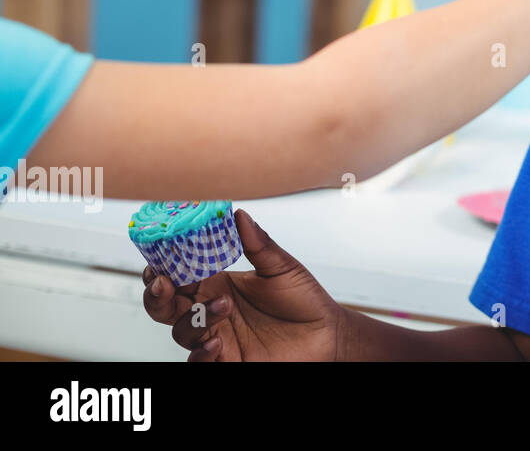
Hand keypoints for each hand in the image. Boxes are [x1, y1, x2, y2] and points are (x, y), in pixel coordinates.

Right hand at [142, 210, 345, 361]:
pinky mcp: (227, 360)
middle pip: (166, 305)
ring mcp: (217, 336)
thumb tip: (239, 215)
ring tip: (224, 305)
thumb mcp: (282, 268)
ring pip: (182, 331)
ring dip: (193, 319)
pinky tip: (216, 342)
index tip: (157, 255)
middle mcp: (211, 309)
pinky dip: (201, 353)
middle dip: (156, 295)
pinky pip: (199, 361)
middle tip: (162, 282)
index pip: (179, 273)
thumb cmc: (303, 299)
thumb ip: (258, 245)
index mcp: (218, 283)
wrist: (327, 333)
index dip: (162, 265)